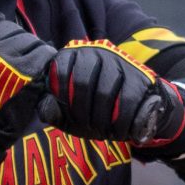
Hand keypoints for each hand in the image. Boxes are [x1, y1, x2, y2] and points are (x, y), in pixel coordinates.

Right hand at [0, 16, 54, 184]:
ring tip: (32, 64)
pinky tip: (42, 67)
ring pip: (31, 40)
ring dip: (34, 50)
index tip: (8, 42)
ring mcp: (8, 57)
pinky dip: (45, 58)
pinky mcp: (27, 71)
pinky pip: (43, 54)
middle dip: (21, 42)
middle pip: (15, 31)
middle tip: (23, 58)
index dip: (5, 32)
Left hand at [44, 42, 184, 146]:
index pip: (60, 71)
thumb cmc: (94, 111)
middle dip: (83, 112)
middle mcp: (95, 52)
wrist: (136, 108)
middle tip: (88, 128)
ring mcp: (118, 61)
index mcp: (72, 55)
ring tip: (103, 132)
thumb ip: (53, 111)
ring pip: (105, 93)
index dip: (63, 98)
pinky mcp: (139, 75)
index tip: (71, 116)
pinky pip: (127, 100)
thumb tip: (45, 106)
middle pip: (83, 83)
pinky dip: (121, 121)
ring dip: (102, 119)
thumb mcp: (68, 114)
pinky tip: (118, 131)